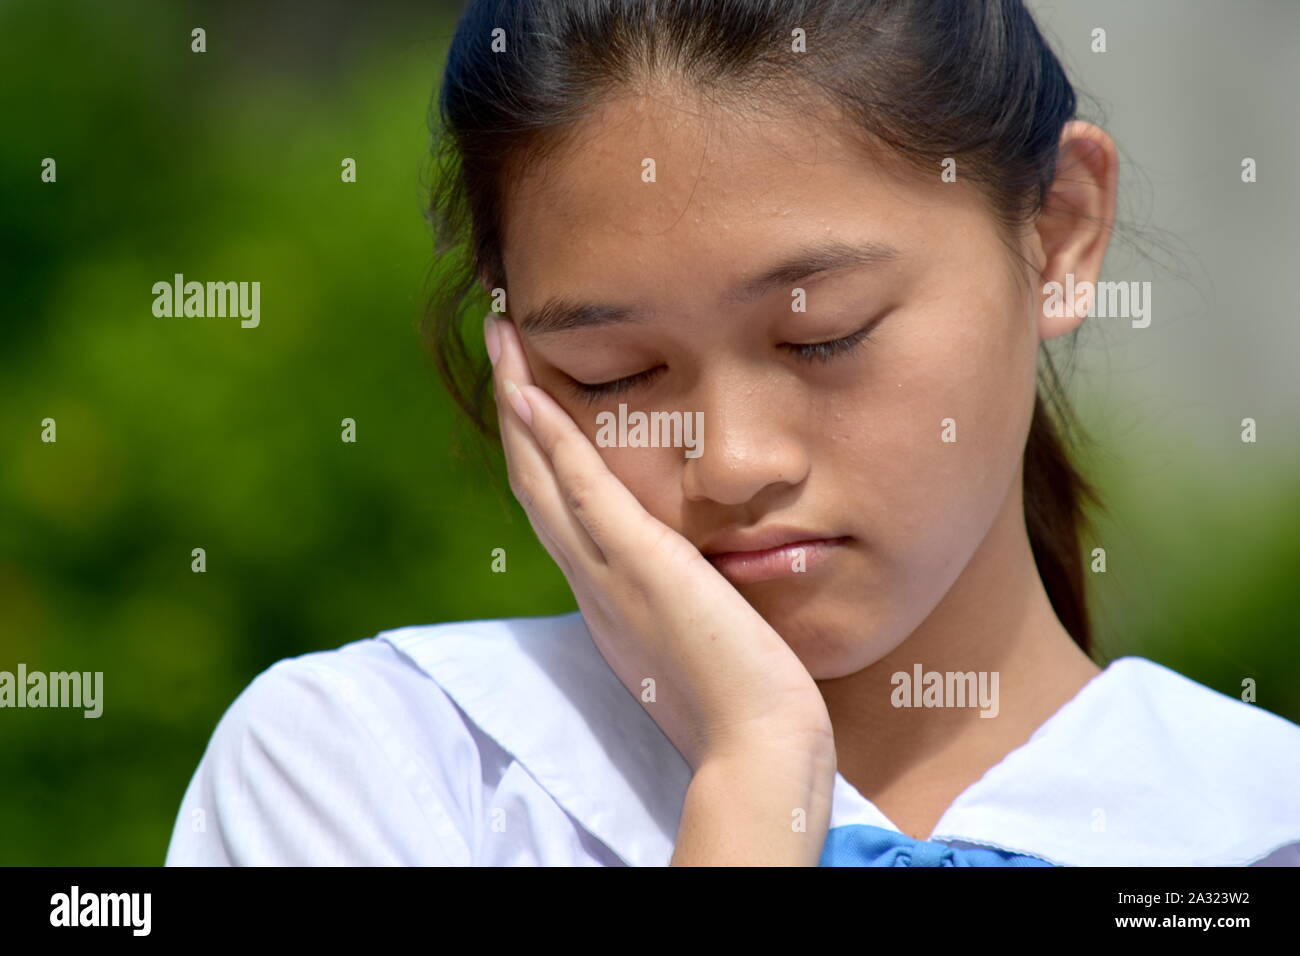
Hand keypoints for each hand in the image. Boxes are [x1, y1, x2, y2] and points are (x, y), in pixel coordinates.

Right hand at [483, 311, 834, 771]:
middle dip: (513, 411)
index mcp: (606, 598)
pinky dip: (551, 438)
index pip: (558, 510)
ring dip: (518, 403)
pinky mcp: (638, 564)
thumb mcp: (699, 642)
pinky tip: (529, 390)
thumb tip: (696, 581)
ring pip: (541, 474)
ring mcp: (607, 573)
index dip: (536, 451)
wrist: (758, 744)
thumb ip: (684, 605)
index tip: (530, 398)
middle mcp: (591, 582)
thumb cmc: (741, 705)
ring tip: (502, 341)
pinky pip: (580, 489)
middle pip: (533, 482)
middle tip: (499, 346)